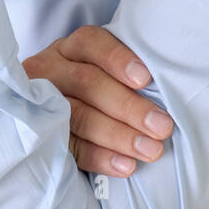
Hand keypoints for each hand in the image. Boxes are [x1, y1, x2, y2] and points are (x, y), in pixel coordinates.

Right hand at [21, 25, 173, 176]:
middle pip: (87, 82)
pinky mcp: (40, 137)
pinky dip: (99, 157)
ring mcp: (40, 104)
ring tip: (150, 150)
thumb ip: (126, 76)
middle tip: (162, 127)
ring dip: (118, 135)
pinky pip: (69, 148)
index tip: (145, 79)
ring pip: (78, 116)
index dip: (117, 59)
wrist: (52, 122)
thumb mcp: (103, 73)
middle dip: (128, 106)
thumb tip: (168, 90)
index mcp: (69, 49)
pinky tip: (126, 166)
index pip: (89, 42)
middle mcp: (49, 70)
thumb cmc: (97, 92)